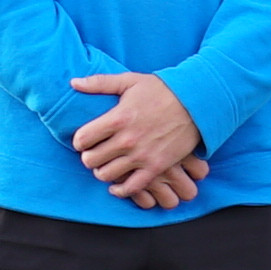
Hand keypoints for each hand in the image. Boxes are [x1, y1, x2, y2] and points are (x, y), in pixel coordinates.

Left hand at [68, 73, 204, 207]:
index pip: (82, 139)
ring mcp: (142, 155)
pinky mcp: (156, 166)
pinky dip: (120, 189)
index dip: (79, 141)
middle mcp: (127, 139)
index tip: (85, 140)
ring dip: (102, 171)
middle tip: (94, 153)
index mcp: (117, 118)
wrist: (196, 103)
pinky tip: (118, 184)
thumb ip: (99, 82)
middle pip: (91, 160)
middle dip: (88, 157)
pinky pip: (131, 187)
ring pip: (106, 175)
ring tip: (107, 165)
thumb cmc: (162, 90)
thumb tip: (73, 83)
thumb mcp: (130, 80)